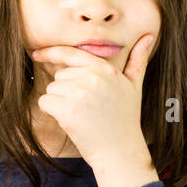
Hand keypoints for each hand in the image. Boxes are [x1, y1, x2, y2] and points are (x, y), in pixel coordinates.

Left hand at [30, 32, 155, 172]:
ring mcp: (79, 93)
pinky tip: (70, 121)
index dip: (51, 52)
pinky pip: (45, 102)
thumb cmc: (125, 119)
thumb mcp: (134, 87)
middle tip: (87, 108)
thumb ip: (138, 60)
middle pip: (60, 76)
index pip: (71, 53)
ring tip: (81, 115)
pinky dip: (52, 112)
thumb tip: (149, 35)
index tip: (37, 54)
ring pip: (52, 89)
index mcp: (105, 69)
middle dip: (67, 91)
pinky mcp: (67, 110)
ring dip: (60, 103)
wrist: (120, 152)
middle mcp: (92, 77)